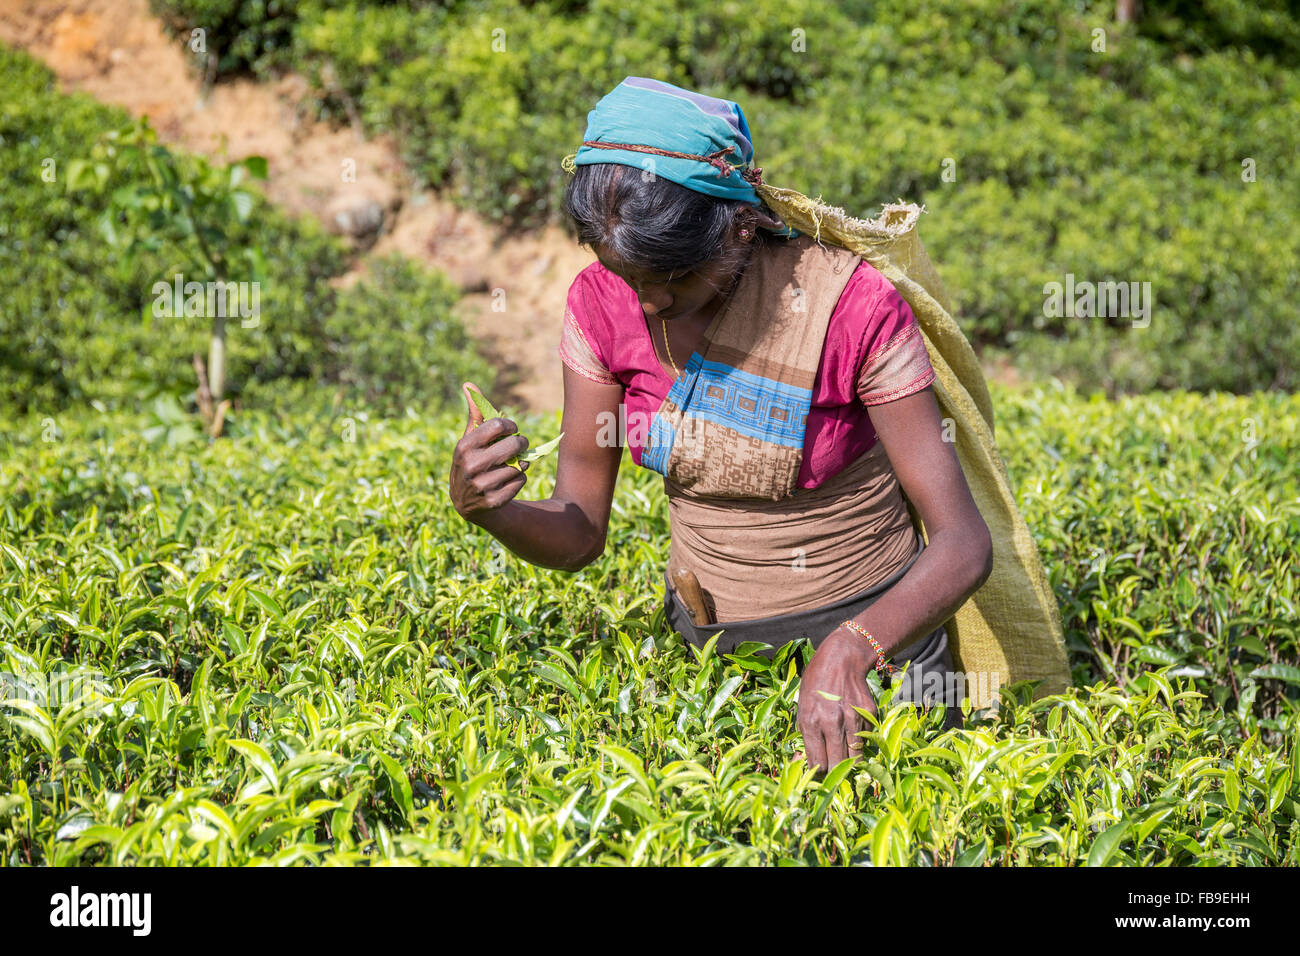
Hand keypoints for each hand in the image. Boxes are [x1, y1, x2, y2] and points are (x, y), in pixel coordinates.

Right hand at [450, 383, 529, 524]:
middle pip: (513, 445)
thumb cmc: (472, 462)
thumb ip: (475, 414)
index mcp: (463, 447)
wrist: (467, 503)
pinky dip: (519, 479)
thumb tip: (469, 384)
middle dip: (521, 443)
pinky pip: (520, 481)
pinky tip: (508, 480)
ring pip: (519, 465)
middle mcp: (470, 465)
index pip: (498, 425)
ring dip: (521, 463)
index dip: (511, 426)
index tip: (511, 430)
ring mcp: (481, 485)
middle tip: (519, 445)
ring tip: (512, 464)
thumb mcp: (469, 440)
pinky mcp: (494, 501)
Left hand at [796, 630, 878, 774]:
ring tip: (845, 756)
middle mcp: (831, 722)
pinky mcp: (869, 714)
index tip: (820, 773)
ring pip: (855, 758)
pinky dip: (861, 742)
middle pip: (837, 765)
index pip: (818, 763)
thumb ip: (804, 736)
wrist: (841, 659)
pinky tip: (854, 732)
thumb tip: (801, 762)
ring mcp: (852, 718)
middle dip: (835, 772)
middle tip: (834, 770)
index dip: (819, 773)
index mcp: (810, 721)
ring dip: (850, 761)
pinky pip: (867, 740)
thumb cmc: (816, 684)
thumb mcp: (802, 707)